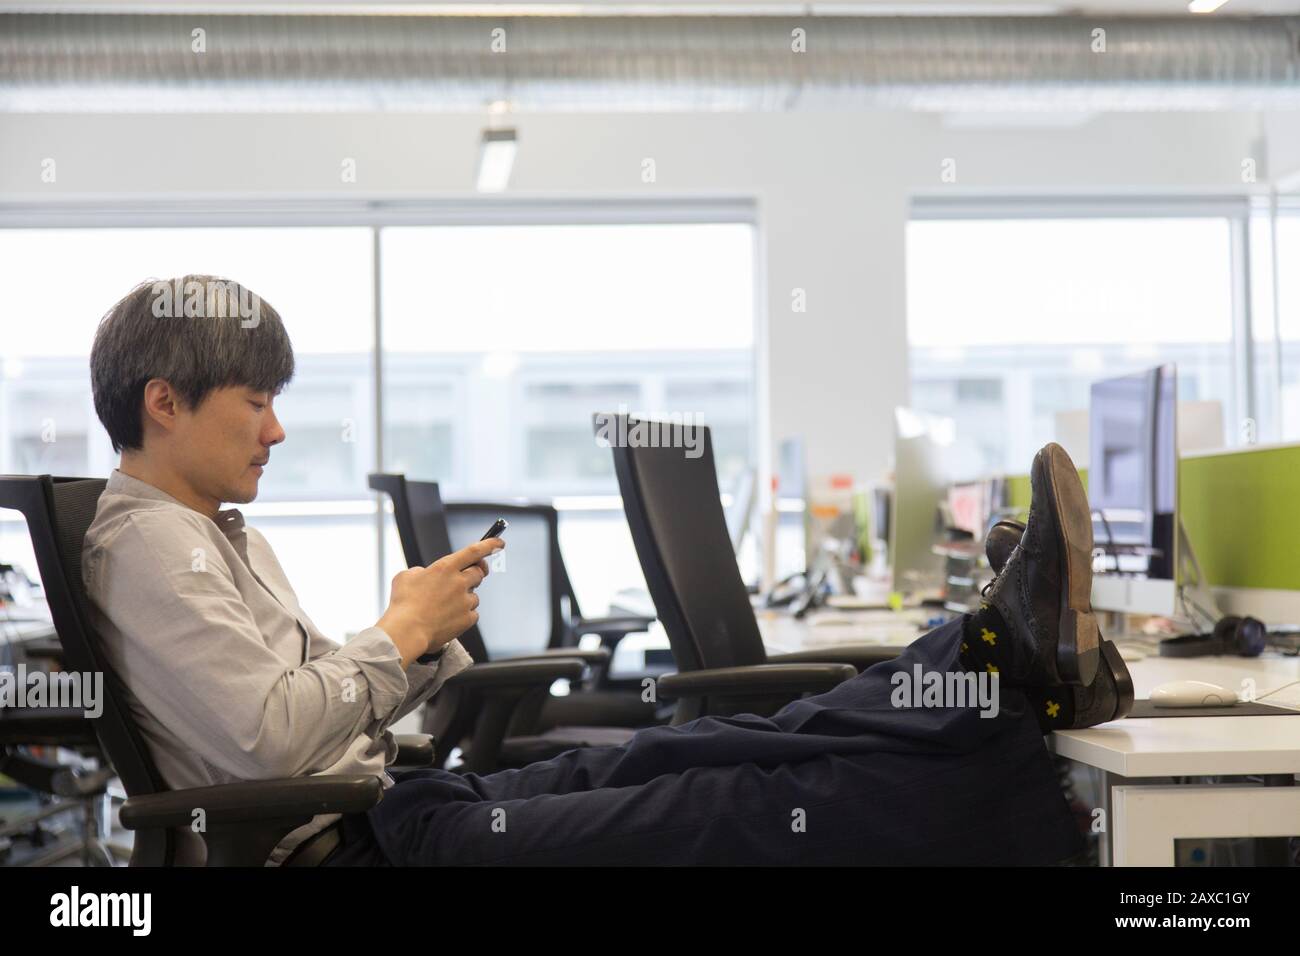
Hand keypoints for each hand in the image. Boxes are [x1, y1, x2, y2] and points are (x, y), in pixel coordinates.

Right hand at [376, 538, 503, 667]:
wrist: (407, 631)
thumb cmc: (403, 604)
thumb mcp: (406, 576)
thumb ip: (421, 571)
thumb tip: (426, 575)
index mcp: (445, 567)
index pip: (474, 551)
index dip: (490, 545)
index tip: (499, 543)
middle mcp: (459, 582)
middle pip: (479, 573)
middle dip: (474, 575)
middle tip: (464, 580)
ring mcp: (465, 601)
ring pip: (474, 596)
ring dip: (464, 599)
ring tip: (444, 608)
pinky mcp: (468, 619)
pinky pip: (472, 614)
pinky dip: (463, 615)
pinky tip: (447, 619)